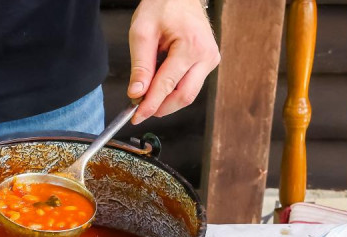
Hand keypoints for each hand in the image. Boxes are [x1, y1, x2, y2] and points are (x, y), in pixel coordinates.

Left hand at [127, 0, 220, 123]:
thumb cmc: (163, 5)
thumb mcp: (142, 32)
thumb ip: (140, 66)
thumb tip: (136, 93)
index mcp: (191, 46)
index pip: (167, 85)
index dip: (150, 104)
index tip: (136, 116)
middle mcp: (206, 55)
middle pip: (184, 96)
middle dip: (161, 107)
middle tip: (140, 110)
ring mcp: (210, 60)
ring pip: (188, 94)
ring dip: (167, 99)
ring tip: (148, 93)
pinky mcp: (209, 62)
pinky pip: (191, 84)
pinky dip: (173, 89)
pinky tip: (160, 83)